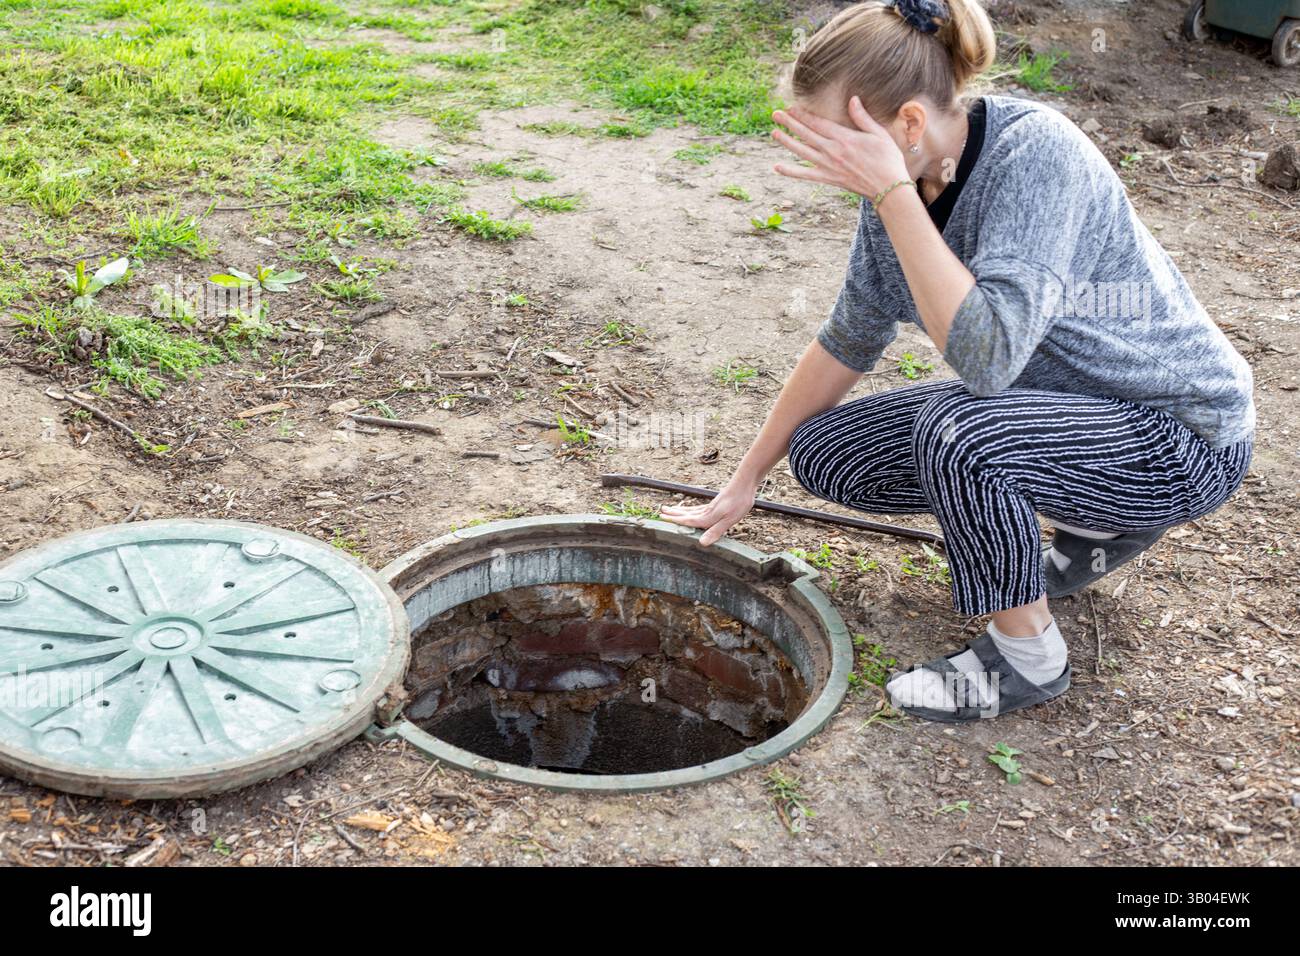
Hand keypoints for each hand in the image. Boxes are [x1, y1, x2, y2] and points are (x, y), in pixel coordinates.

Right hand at [660, 480, 755, 546]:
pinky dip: (691, 509)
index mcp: (708, 517)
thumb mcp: (729, 520)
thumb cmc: (739, 502)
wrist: (745, 483)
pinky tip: (692, 510)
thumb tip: (701, 543)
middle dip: (674, 514)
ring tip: (670, 509)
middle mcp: (707, 511)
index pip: (689, 520)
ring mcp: (711, 506)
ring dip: (680, 510)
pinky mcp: (716, 503)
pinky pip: (699, 508)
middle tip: (661, 512)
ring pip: (692, 510)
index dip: (676, 521)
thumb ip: (715, 531)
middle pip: (687, 514)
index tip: (663, 519)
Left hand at [771, 97, 910, 199]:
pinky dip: (791, 171)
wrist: (888, 188)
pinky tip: (777, 167)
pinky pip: (805, 175)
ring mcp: (828, 166)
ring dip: (786, 142)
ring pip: (802, 151)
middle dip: (790, 123)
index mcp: (844, 138)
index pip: (819, 123)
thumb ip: (862, 117)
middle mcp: (833, 151)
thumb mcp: (879, 134)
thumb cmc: (888, 159)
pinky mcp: (828, 179)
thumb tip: (853, 99)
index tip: (792, 107)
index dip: (804, 114)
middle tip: (775, 114)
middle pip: (806, 134)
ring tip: (773, 133)